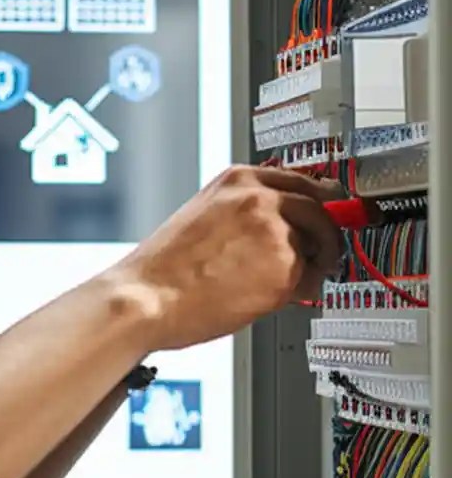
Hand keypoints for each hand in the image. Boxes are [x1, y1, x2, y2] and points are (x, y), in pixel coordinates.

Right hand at [112, 165, 344, 350]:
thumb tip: (280, 224)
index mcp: (237, 180)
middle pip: (322, 210)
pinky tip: (261, 297)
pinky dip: (296, 292)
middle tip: (323, 255)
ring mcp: (275, 232)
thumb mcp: (202, 216)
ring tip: (271, 283)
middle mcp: (260, 199)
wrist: (147, 298)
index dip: (322, 200)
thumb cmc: (164, 268)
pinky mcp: (285, 269)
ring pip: (316, 247)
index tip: (331, 210)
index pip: (302, 179)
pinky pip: (308, 280)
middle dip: (327, 236)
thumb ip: (244, 211)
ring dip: (308, 267)